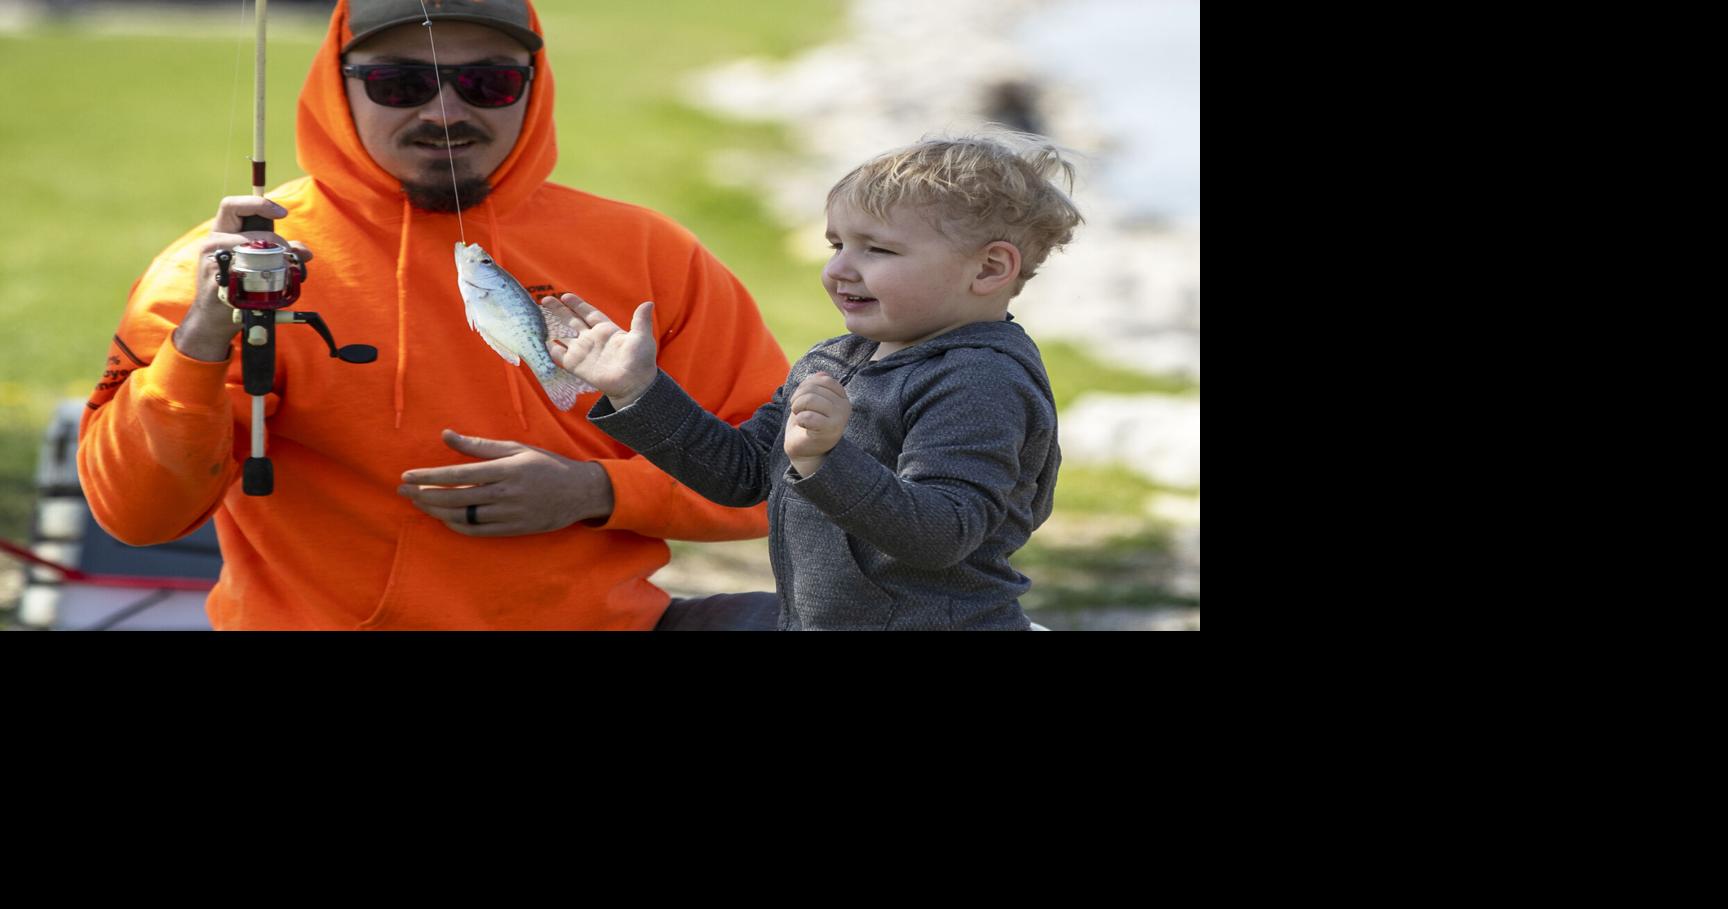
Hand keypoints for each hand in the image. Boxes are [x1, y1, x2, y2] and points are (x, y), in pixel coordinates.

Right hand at [174, 196, 314, 361]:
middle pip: (247, 228)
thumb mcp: (256, 264)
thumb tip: (306, 252)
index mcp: (221, 233)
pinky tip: (271, 287)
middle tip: (289, 254)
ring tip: (284, 271)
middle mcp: (212, 243)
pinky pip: (246, 273)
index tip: (282, 213)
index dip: (258, 203)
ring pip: (249, 249)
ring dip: (273, 259)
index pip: (232, 205)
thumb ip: (278, 253)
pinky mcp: (217, 280)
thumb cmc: (237, 287)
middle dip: (276, 240)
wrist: (213, 318)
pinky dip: (265, 279)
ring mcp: (212, 261)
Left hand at [397, 429, 614, 536]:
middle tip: (403, 490)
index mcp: (505, 469)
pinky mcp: (512, 529)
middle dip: (424, 495)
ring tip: (418, 503)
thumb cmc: (546, 465)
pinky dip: (456, 526)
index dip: (429, 477)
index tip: (407, 476)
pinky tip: (443, 518)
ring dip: (436, 510)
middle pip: (455, 498)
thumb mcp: (515, 448)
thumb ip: (478, 446)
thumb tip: (445, 435)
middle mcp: (505, 494)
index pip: (458, 475)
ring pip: (462, 516)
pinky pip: (477, 531)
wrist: (579, 493)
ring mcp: (509, 514)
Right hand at [545, 296, 657, 407]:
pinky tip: (542, 342)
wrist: (634, 386)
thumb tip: (648, 303)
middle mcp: (592, 339)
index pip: (588, 313)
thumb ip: (640, 321)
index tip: (565, 296)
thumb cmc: (641, 362)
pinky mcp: (577, 366)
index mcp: (606, 330)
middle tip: (544, 300)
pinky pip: (560, 356)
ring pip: (563, 336)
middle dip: (559, 311)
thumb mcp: (642, 339)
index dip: (577, 305)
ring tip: (537, 318)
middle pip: (572, 321)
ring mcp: (583, 352)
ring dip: (552, 327)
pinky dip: (551, 349)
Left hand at [784, 372, 849, 475]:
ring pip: (810, 400)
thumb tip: (820, 374)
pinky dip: (799, 419)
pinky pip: (808, 417)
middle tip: (796, 408)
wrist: (805, 450)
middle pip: (814, 388)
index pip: (824, 379)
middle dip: (798, 396)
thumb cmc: (807, 422)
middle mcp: (845, 406)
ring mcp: (840, 419)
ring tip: (798, 415)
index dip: (807, 384)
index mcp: (842, 397)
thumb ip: (816, 384)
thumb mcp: (811, 398)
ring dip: (797, 406)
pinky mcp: (830, 431)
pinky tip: (802, 425)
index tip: (801, 397)